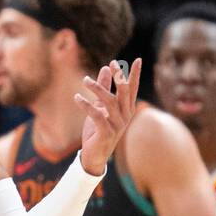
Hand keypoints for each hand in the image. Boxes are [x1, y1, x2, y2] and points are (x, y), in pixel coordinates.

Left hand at [76, 58, 141, 175]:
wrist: (93, 156)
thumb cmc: (97, 130)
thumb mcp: (100, 107)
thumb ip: (104, 88)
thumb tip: (106, 68)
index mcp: (126, 110)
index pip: (132, 89)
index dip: (135, 75)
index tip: (138, 59)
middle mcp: (125, 116)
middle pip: (125, 93)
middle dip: (120, 77)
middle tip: (113, 63)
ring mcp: (117, 125)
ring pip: (110, 102)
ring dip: (97, 89)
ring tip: (85, 80)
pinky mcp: (106, 133)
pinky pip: (97, 116)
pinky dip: (86, 105)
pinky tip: (77, 98)